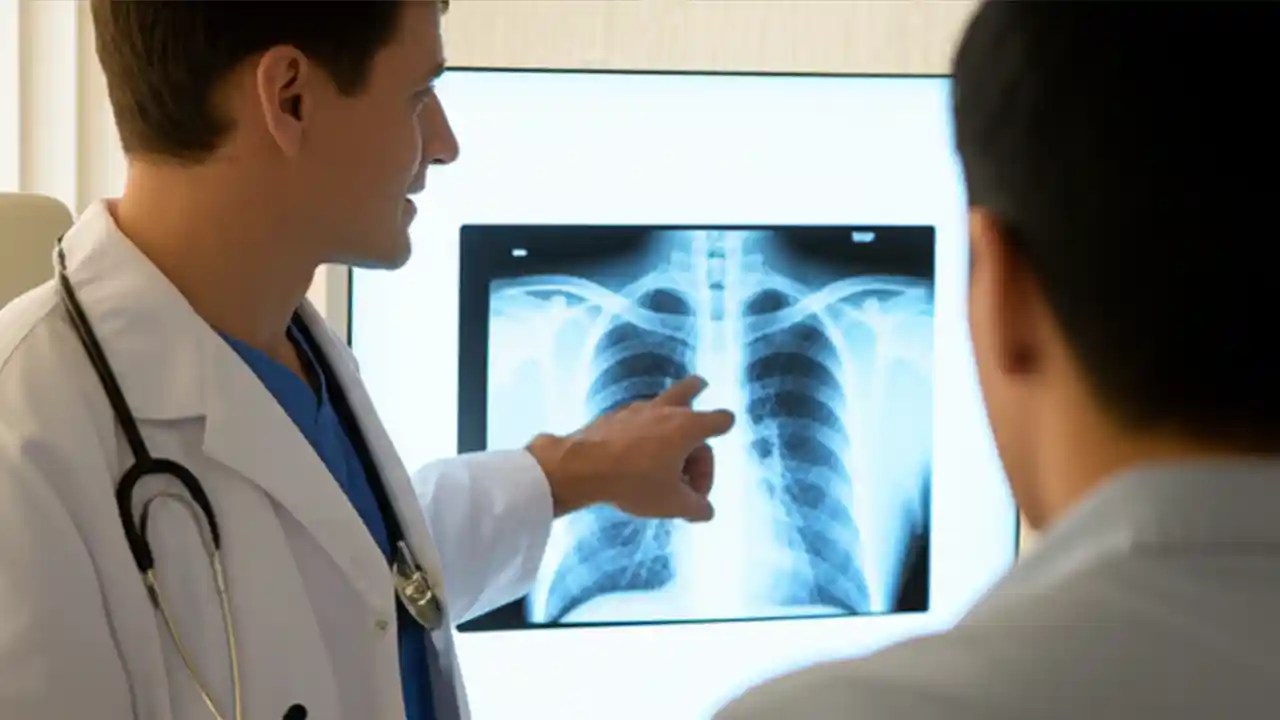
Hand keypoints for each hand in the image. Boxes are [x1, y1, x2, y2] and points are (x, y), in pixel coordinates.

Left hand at [527, 375, 735, 521]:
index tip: (724, 434)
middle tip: (701, 385)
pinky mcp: (613, 417)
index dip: (725, 427)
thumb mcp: (673, 503)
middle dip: (697, 389)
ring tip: (668, 424)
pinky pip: (636, 417)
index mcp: (688, 427)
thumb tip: (706, 511)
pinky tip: (636, 448)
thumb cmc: (635, 482)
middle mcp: (666, 411)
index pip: (720, 419)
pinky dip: (643, 428)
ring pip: (659, 403)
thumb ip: (696, 508)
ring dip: (668, 414)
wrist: (583, 467)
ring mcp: (637, 410)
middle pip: (688, 390)